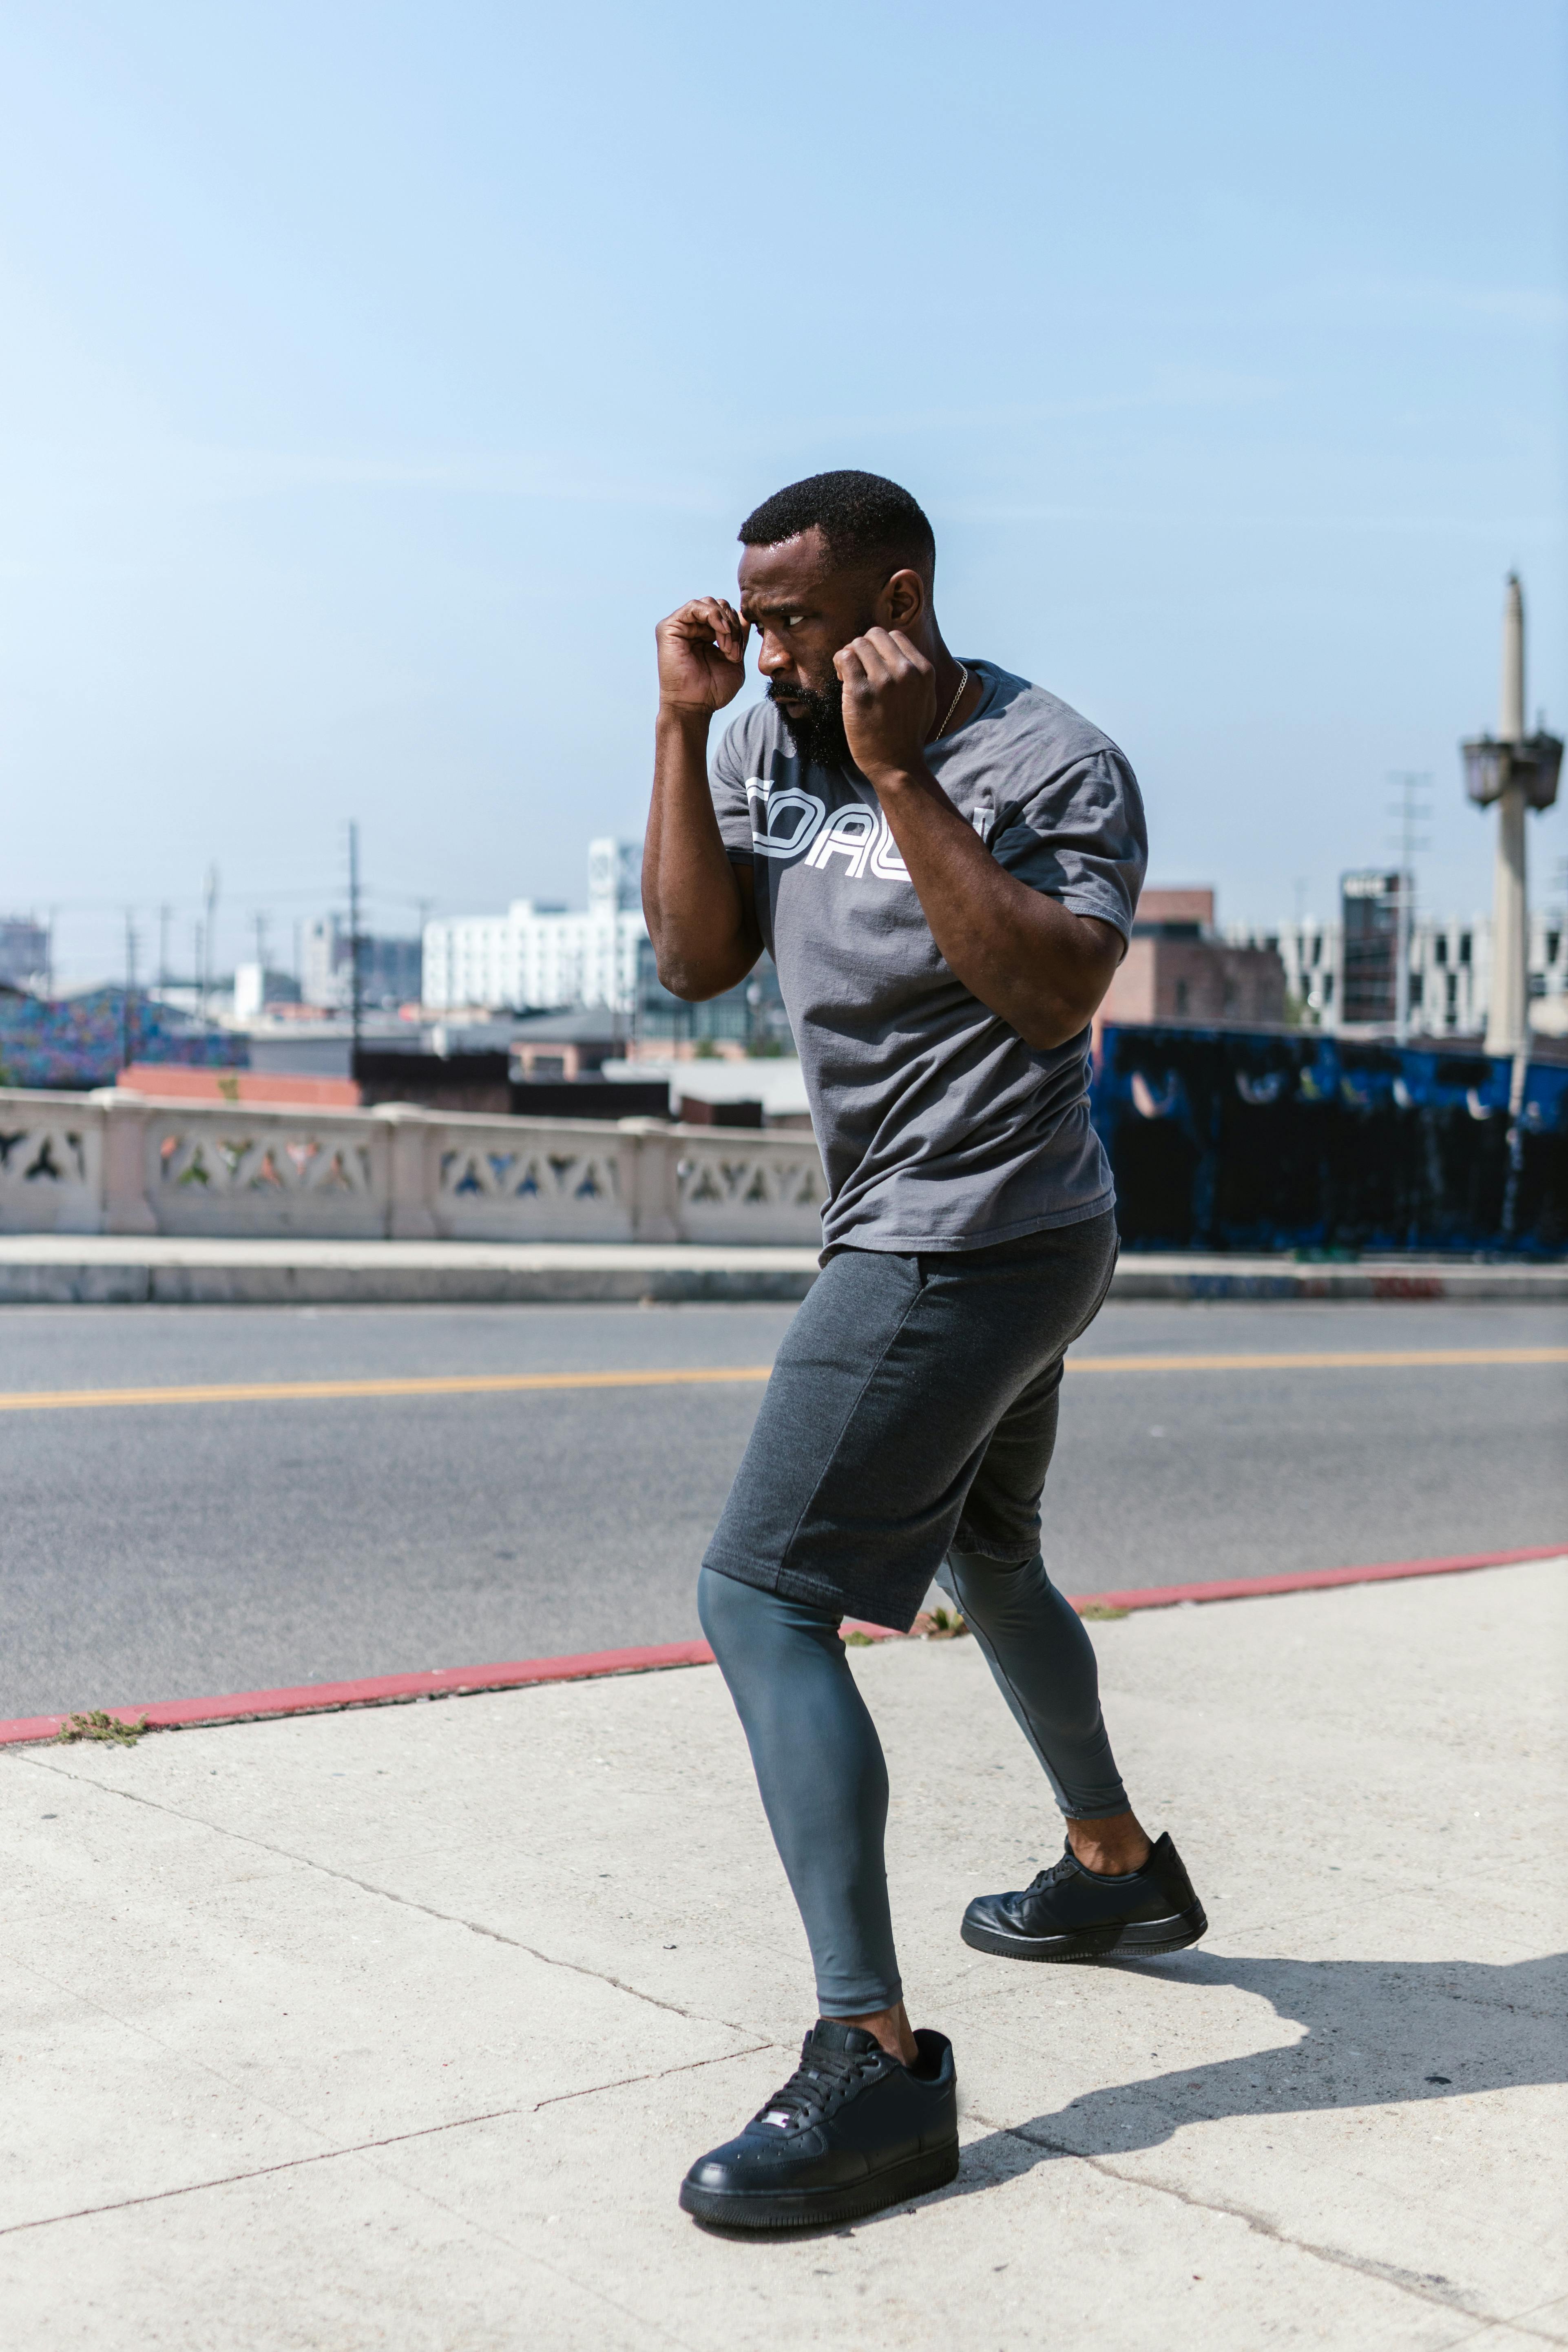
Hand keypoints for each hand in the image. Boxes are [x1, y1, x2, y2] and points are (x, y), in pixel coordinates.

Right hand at [656, 597, 749, 718]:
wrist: (694, 706)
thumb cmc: (713, 690)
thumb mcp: (735, 659)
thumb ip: (739, 637)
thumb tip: (745, 615)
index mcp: (706, 635)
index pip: (726, 615)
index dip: (737, 628)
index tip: (739, 654)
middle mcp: (692, 628)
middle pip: (719, 605)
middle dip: (732, 625)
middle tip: (733, 651)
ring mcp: (680, 626)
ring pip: (709, 603)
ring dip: (724, 623)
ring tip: (726, 648)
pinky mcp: (669, 627)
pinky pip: (694, 606)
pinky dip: (713, 616)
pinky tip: (721, 633)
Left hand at [834, 627, 935, 781]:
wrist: (897, 764)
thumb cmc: (908, 733)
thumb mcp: (926, 698)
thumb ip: (915, 672)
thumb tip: (897, 650)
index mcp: (923, 670)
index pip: (895, 636)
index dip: (880, 648)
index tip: (875, 667)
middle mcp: (906, 671)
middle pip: (875, 635)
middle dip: (864, 649)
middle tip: (859, 671)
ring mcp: (883, 681)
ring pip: (858, 644)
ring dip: (850, 656)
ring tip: (850, 677)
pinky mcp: (861, 692)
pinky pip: (845, 657)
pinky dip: (840, 664)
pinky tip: (843, 681)